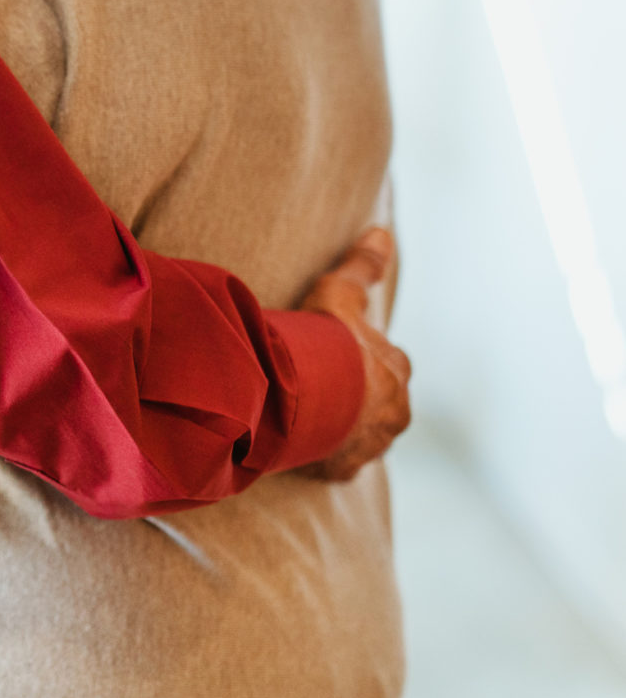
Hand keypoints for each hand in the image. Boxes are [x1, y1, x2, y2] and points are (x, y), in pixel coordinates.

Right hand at [299, 229, 412, 480]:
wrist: (302, 397)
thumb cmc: (325, 346)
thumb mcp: (339, 295)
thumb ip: (361, 266)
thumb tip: (382, 231)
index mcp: (395, 371)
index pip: (390, 364)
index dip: (364, 359)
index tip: (339, 357)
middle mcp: (393, 411)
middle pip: (380, 403)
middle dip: (358, 398)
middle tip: (321, 388)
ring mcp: (370, 443)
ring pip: (361, 434)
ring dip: (342, 427)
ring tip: (308, 417)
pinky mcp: (345, 466)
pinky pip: (336, 462)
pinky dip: (323, 455)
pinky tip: (301, 445)